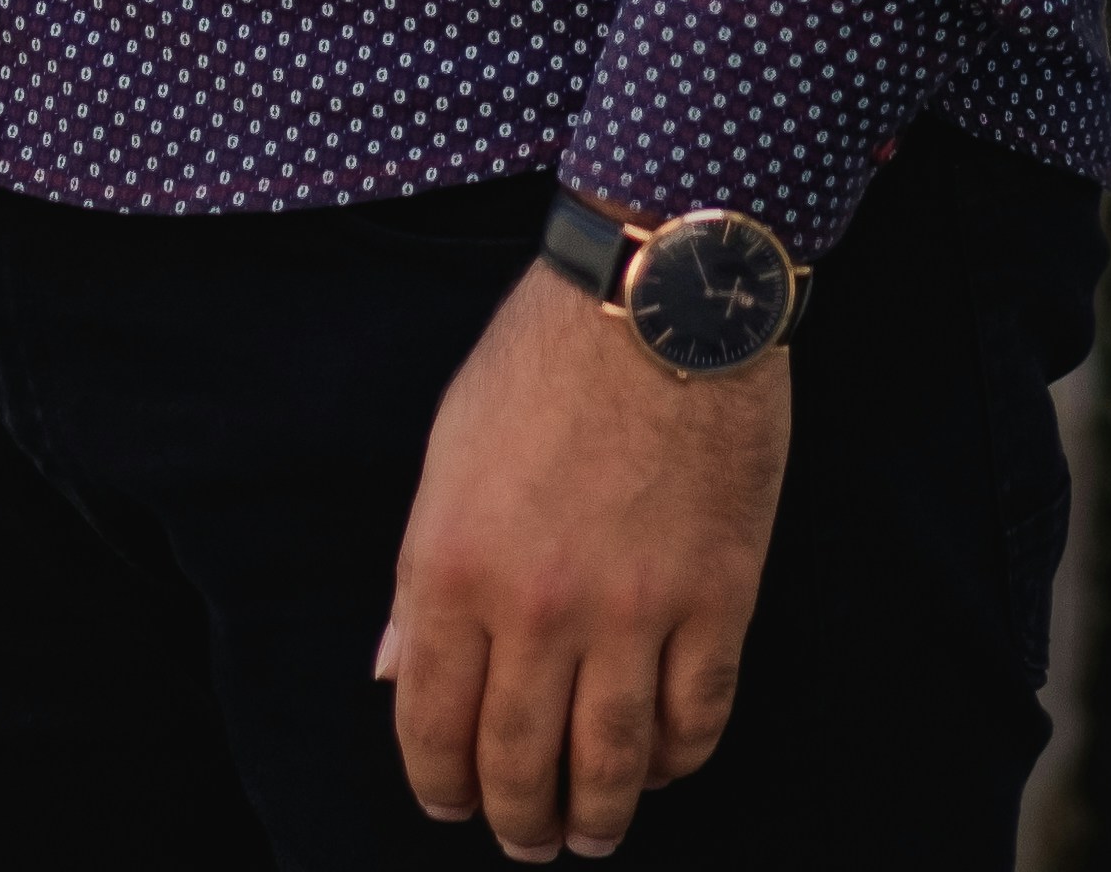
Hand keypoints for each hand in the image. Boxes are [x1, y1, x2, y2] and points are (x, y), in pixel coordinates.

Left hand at [381, 258, 788, 858]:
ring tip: (593, 832)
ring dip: (599, 817)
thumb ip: (418, 573)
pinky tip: (664, 764)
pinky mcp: (717, 600)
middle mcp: (536, 608)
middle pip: (520, 764)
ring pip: (612, 766)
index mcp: (453, 566)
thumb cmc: (544, 355)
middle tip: (528, 839)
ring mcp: (632, 611)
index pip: (430, 724)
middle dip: (518, 821)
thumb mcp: (449, 449)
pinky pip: (696, 720)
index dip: (439, 783)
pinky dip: (677, 760)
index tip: (451, 801)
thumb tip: (392, 673)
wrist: (661, 293)